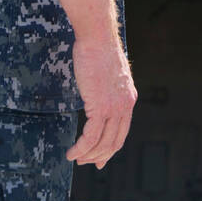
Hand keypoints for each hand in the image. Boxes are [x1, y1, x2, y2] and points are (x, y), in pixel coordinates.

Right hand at [66, 37, 136, 167]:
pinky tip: (72, 152)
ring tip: (75, 158)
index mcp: (129, 99)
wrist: (98, 37)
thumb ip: (108, 89)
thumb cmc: (99, 50)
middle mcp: (125, 106)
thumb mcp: (109, 74)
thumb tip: (99, 94)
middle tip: (85, 163)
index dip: (110, 149)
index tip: (100, 159)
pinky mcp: (100, 106)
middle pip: (114, 142)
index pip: (122, 132)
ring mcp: (114, 107)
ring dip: (87, 155)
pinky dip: (81, 148)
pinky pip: (91, 136)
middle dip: (99, 156)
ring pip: (102, 143)